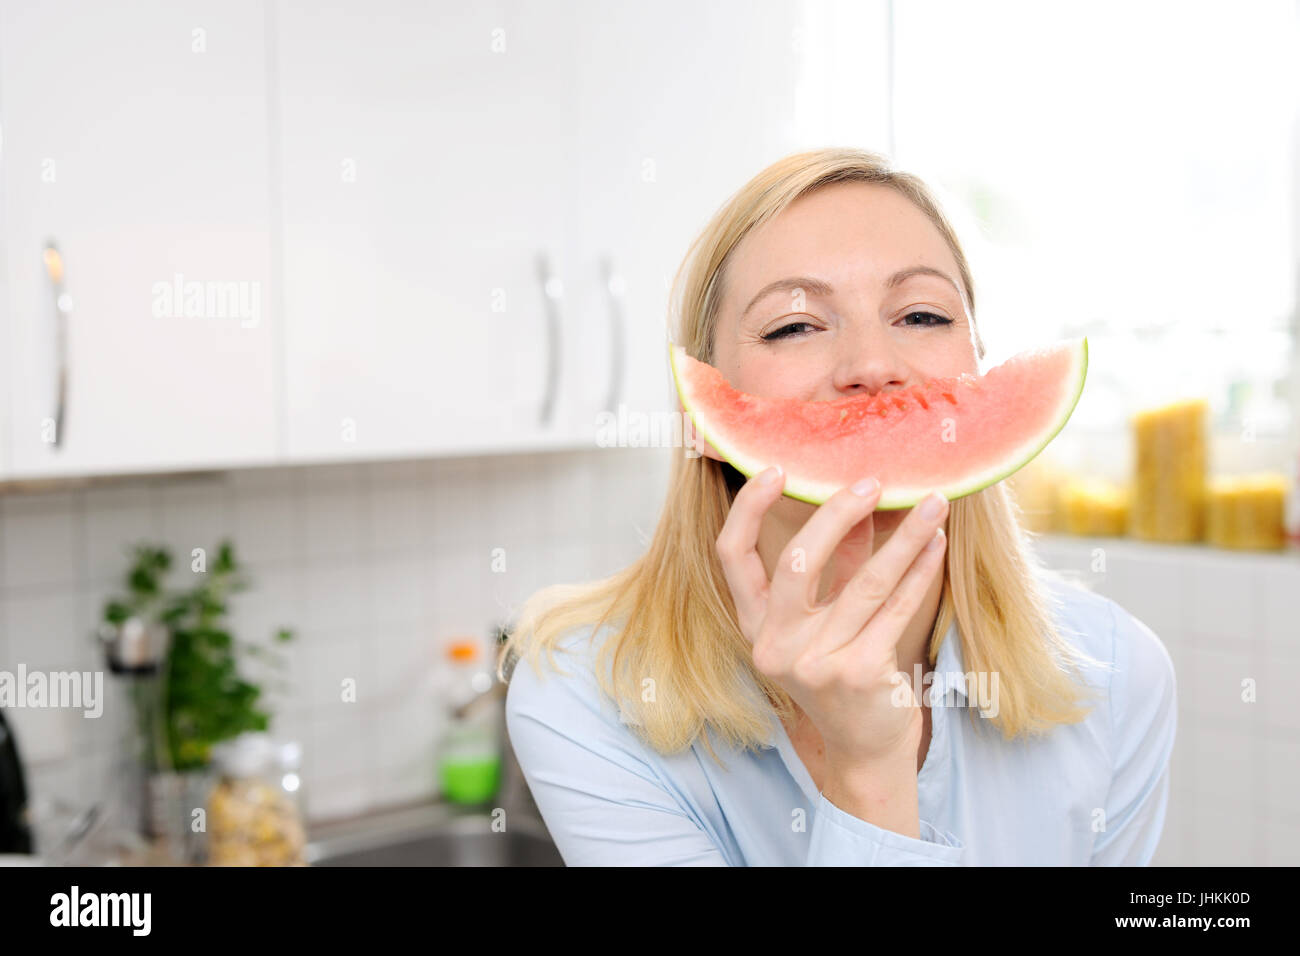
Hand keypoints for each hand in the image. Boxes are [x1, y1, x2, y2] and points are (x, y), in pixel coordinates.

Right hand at [715, 466, 948, 771]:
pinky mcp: (857, 674)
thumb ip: (836, 563)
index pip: (731, 556)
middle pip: (796, 562)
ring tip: (932, 505)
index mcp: (754, 623)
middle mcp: (774, 644)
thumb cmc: (844, 667)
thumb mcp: (826, 616)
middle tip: (872, 482)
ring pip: (862, 583)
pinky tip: (936, 547)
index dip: (748, 508)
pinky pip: (894, 610)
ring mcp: (813, 663)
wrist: (866, 744)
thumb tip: (859, 499)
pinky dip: (919, 573)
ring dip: (903, 538)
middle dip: (835, 513)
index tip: (776, 469)